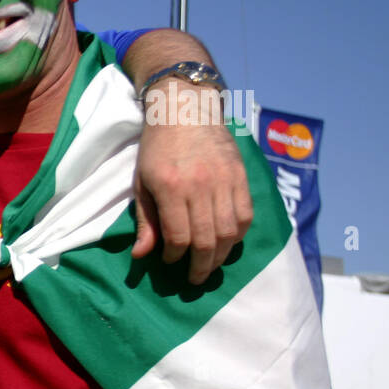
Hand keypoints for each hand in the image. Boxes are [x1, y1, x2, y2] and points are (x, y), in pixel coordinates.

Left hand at [131, 81, 252, 284]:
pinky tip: (227, 243)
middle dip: (201, 266)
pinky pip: (246, 215)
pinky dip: (238, 235)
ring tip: (211, 265)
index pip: (179, 236)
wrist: (185, 108)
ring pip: (230, 232)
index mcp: (172, 188)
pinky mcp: (241, 175)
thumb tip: (142, 256)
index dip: (175, 256)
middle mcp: (201, 186)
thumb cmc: (157, 148)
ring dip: (221, 255)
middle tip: (195, 280)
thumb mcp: (142, 183)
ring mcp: (225, 180)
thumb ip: (145, 221)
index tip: (169, 262)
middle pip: (207, 240)